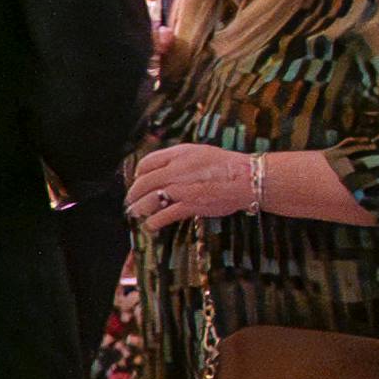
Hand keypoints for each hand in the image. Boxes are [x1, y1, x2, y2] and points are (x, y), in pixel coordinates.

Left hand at [126, 144, 257, 230]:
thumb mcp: (201, 152)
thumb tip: (163, 169)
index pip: (147, 163)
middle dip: (133, 194)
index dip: (138, 173)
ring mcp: (182, 188)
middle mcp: (176, 170)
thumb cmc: (227, 165)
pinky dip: (153, 222)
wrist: (247, 178)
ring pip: (149, 200)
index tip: (138, 181)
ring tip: (136, 213)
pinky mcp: (189, 205)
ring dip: (139, 209)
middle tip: (131, 201)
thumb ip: (180, 158)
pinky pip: (163, 216)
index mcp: (179, 154)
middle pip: (143, 183)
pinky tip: (151, 225)